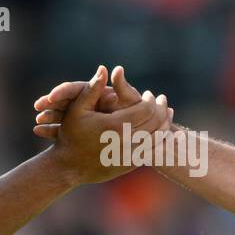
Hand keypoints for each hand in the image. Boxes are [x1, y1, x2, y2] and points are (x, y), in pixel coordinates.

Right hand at [46, 65, 172, 184]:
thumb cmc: (71, 134)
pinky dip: (161, 140)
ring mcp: (130, 155)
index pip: (147, 109)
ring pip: (158, 138)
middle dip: (161, 109)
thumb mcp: (78, 109)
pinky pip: (153, 152)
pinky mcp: (130, 165)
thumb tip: (104, 68)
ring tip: (166, 113)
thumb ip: (93, 88)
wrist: (68, 166)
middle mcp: (126, 141)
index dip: (151, 100)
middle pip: (156, 122)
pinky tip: (161, 131)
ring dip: (165, 124)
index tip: (148, 94)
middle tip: (162, 101)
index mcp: (116, 125)